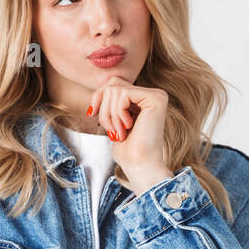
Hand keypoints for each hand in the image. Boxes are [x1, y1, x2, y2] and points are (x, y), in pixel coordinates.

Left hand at [84, 75, 171, 189]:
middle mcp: (153, 94)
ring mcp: (156, 95)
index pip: (114, 84)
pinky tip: (128, 127)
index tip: (91, 113)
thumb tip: (102, 86)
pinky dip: (117, 113)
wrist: (139, 164)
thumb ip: (112, 101)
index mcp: (145, 98)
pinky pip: (122, 94)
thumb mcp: (114, 119)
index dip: (98, 97)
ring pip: (114, 89)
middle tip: (111, 130)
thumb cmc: (128, 149)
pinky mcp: (155, 98)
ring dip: (110, 115)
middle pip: (112, 84)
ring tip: (120, 132)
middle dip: (104, 108)